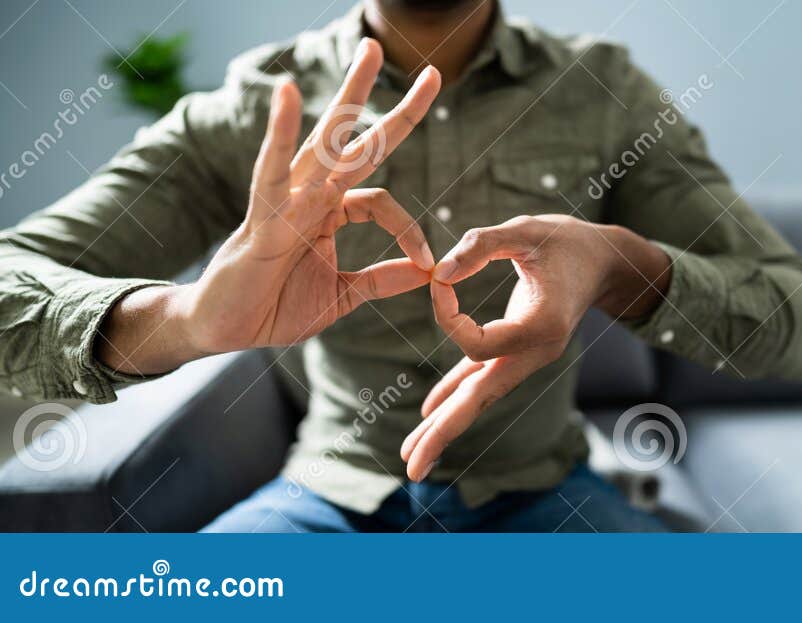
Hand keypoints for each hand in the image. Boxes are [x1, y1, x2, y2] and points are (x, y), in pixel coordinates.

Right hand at [97, 39, 440, 373]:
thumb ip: (382, 280)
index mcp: (328, 211)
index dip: (410, 230)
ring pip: (324, 138)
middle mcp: (310, 194)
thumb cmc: (272, 307)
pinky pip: (271, 167)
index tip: (427, 263)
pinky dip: (278, 130)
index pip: (381, 201)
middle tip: (432, 71)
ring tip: (372, 50)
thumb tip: (428, 272)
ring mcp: (286, 198)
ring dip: (350, 94)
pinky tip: (286, 91)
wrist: (223, 329)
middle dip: (391, 105)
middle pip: (356, 140)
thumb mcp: (342, 296)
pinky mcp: (261, 214)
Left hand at [399, 214, 669, 479]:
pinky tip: (430, 416)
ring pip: (480, 398)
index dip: (447, 315)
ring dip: (445, 427)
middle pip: (481, 400)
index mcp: (541, 327)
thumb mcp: (526, 231)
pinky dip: (455, 397)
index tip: (440, 278)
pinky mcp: (518, 351)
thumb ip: (482, 245)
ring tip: (413, 459)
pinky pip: (481, 380)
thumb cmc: (568, 241)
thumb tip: (438, 274)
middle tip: (412, 470)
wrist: (605, 261)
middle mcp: (535, 352)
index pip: (477, 343)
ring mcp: (527, 357)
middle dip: (444, 434)